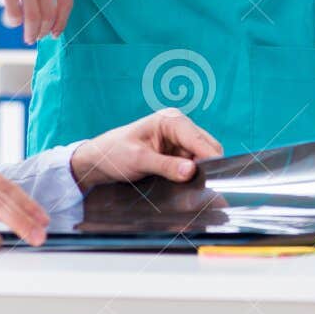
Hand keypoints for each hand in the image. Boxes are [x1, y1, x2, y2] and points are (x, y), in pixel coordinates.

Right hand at [0, 0, 107, 43]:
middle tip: (40, 37)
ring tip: (29, 37)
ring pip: (31, 16)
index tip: (56, 32)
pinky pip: (13, 11)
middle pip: (48, 13)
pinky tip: (15, 22)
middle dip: (44, 30)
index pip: (66, 1)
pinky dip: (15, 21)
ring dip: (31, 32)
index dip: (62, 21)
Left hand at [70, 108, 223, 189]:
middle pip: (208, 149)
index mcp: (171, 120)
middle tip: (204, 192)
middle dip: (207, 168)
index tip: (215, 181)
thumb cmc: (114, 153)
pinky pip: (193, 165)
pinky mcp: (177, 154)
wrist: (99, 160)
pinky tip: (188, 189)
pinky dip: (192, 177)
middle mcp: (179, 127)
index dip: (209, 160)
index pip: (200, 140)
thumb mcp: (138, 160)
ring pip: (203, 159)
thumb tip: (191, 172)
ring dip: (199, 174)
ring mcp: (179, 141)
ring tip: (194, 193)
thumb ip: (166, 166)